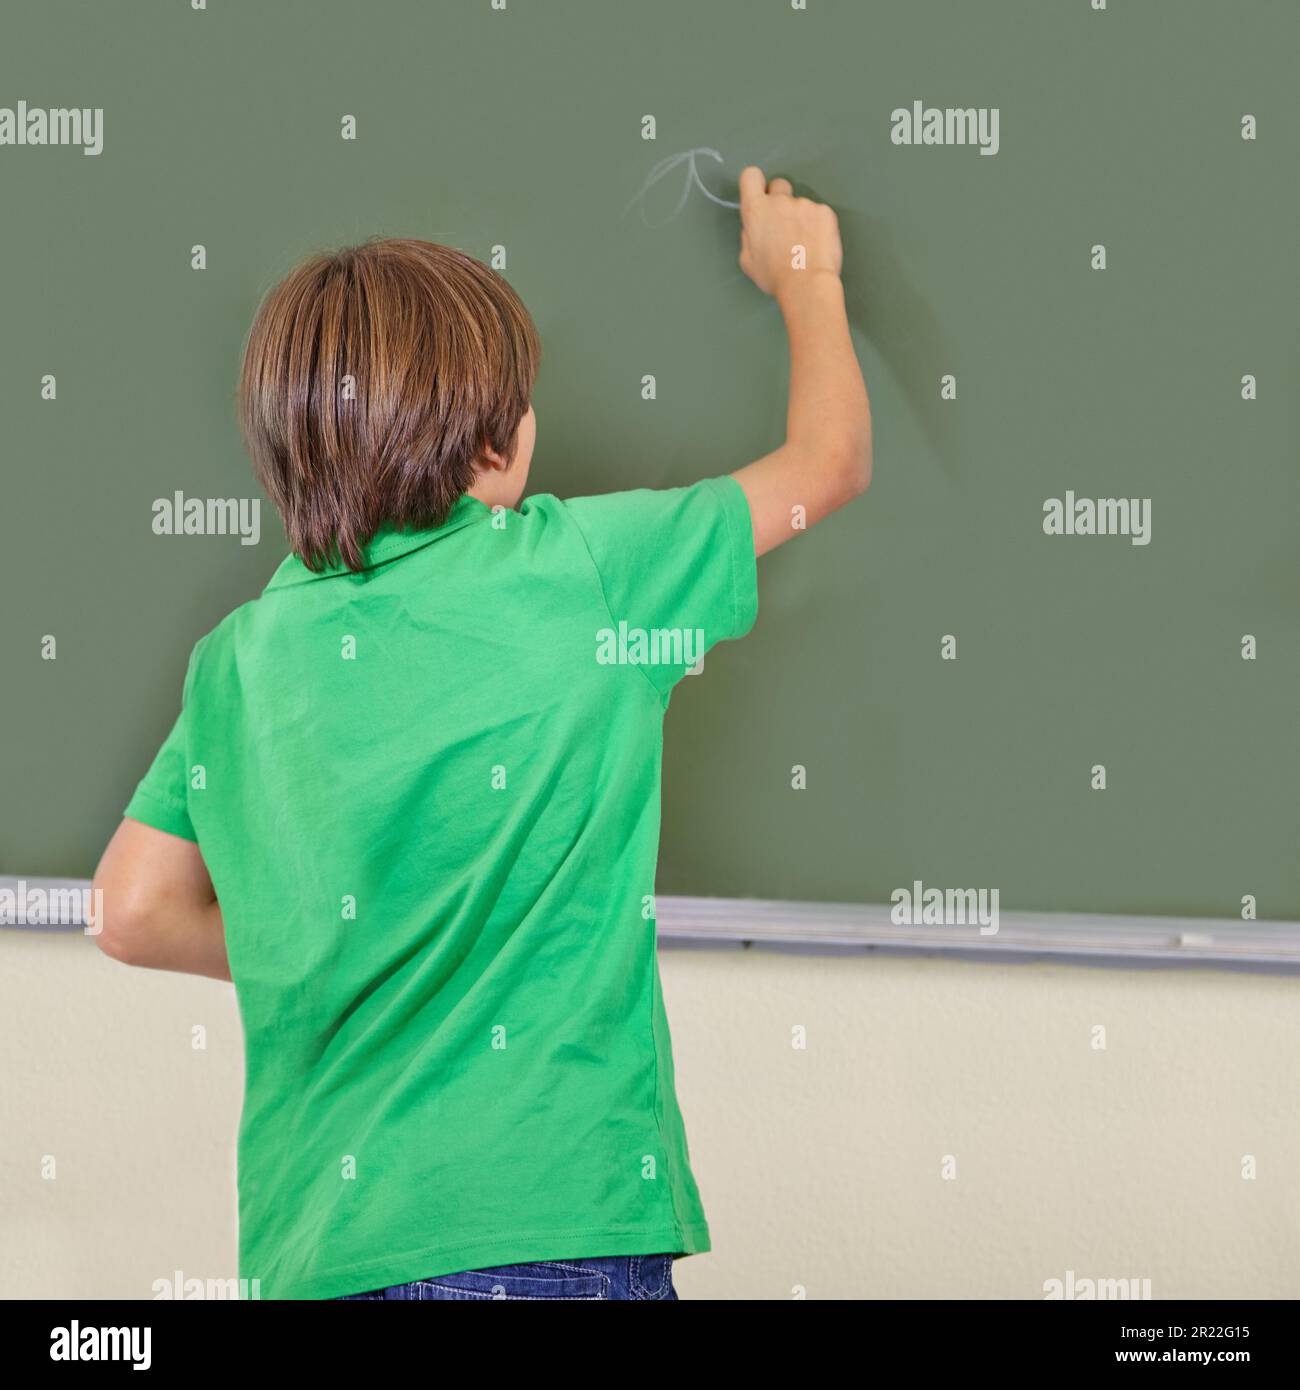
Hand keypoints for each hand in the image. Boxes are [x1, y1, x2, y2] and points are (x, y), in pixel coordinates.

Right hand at [738, 166, 842, 300]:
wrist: (807, 284)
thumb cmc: (773, 277)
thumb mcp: (748, 261)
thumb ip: (749, 236)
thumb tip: (755, 228)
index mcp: (756, 211)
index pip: (751, 175)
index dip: (755, 184)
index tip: (761, 196)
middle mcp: (780, 201)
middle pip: (779, 185)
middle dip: (780, 199)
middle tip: (785, 225)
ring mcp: (804, 204)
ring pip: (801, 205)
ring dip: (801, 219)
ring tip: (804, 245)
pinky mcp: (825, 211)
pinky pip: (819, 214)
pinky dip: (818, 226)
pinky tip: (818, 245)